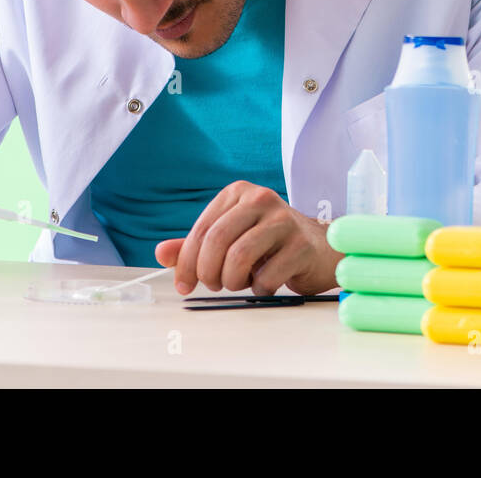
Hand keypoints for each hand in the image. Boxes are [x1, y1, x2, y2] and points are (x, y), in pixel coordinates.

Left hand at [154, 180, 343, 296]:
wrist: (320, 250)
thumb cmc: (270, 244)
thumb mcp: (230, 239)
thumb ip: (195, 246)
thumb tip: (161, 253)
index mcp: (238, 193)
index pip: (202, 229)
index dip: (187, 262)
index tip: (183, 285)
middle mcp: (261, 198)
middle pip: (217, 241)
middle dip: (208, 272)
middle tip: (214, 285)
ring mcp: (284, 220)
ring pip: (239, 258)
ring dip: (232, 281)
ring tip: (240, 283)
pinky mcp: (302, 245)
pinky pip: (267, 276)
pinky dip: (259, 288)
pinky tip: (266, 283)